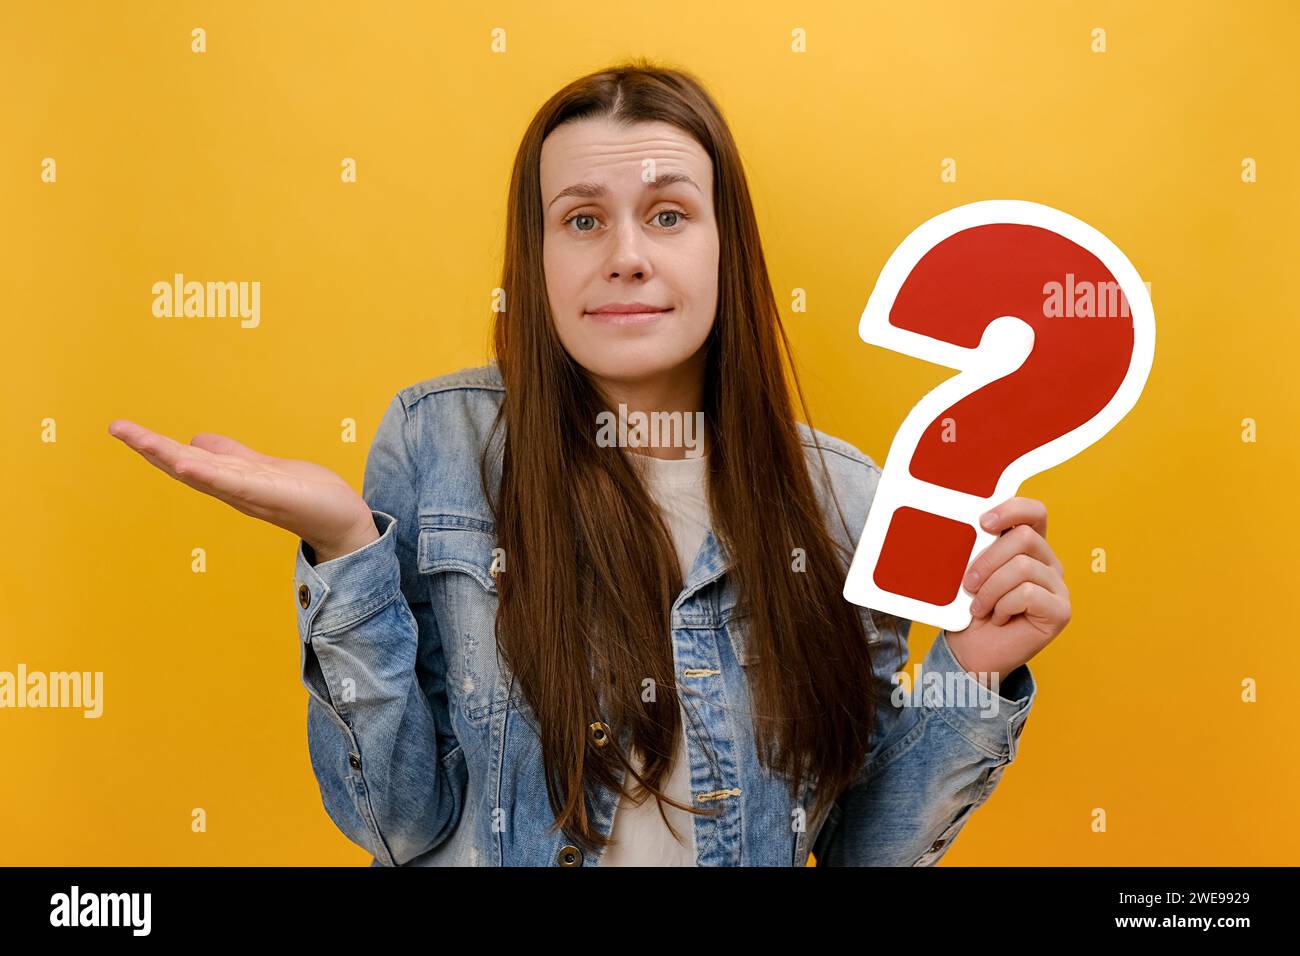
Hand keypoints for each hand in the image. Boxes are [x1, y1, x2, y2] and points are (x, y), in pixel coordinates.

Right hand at [108, 419, 377, 561]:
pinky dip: (209, 474)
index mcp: (230, 478)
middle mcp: (232, 488)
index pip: (185, 458)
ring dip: (171, 457)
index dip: (154, 445)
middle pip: (184, 465)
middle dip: (150, 447)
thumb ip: (231, 455)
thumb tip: (198, 440)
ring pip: (202, 473)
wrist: (340, 520)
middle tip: (117, 427)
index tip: (122, 427)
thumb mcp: (263, 468)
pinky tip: (187, 462)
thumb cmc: (306, 495)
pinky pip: (233, 484)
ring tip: (142, 440)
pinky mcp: (268, 494)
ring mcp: (248, 492)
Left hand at [943, 496, 1070, 688]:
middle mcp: (1048, 562)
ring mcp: (1057, 587)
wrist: (971, 651)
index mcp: (1028, 546)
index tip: (982, 523)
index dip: (1012, 509)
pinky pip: (1028, 593)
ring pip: (1023, 567)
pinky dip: (1003, 606)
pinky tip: (998, 618)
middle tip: (968, 584)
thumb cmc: (968, 609)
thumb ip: (977, 546)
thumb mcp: (968, 570)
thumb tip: (972, 525)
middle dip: (988, 560)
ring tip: (979, 606)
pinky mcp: (1060, 611)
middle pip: (1024, 537)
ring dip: (991, 589)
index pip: (1034, 512)